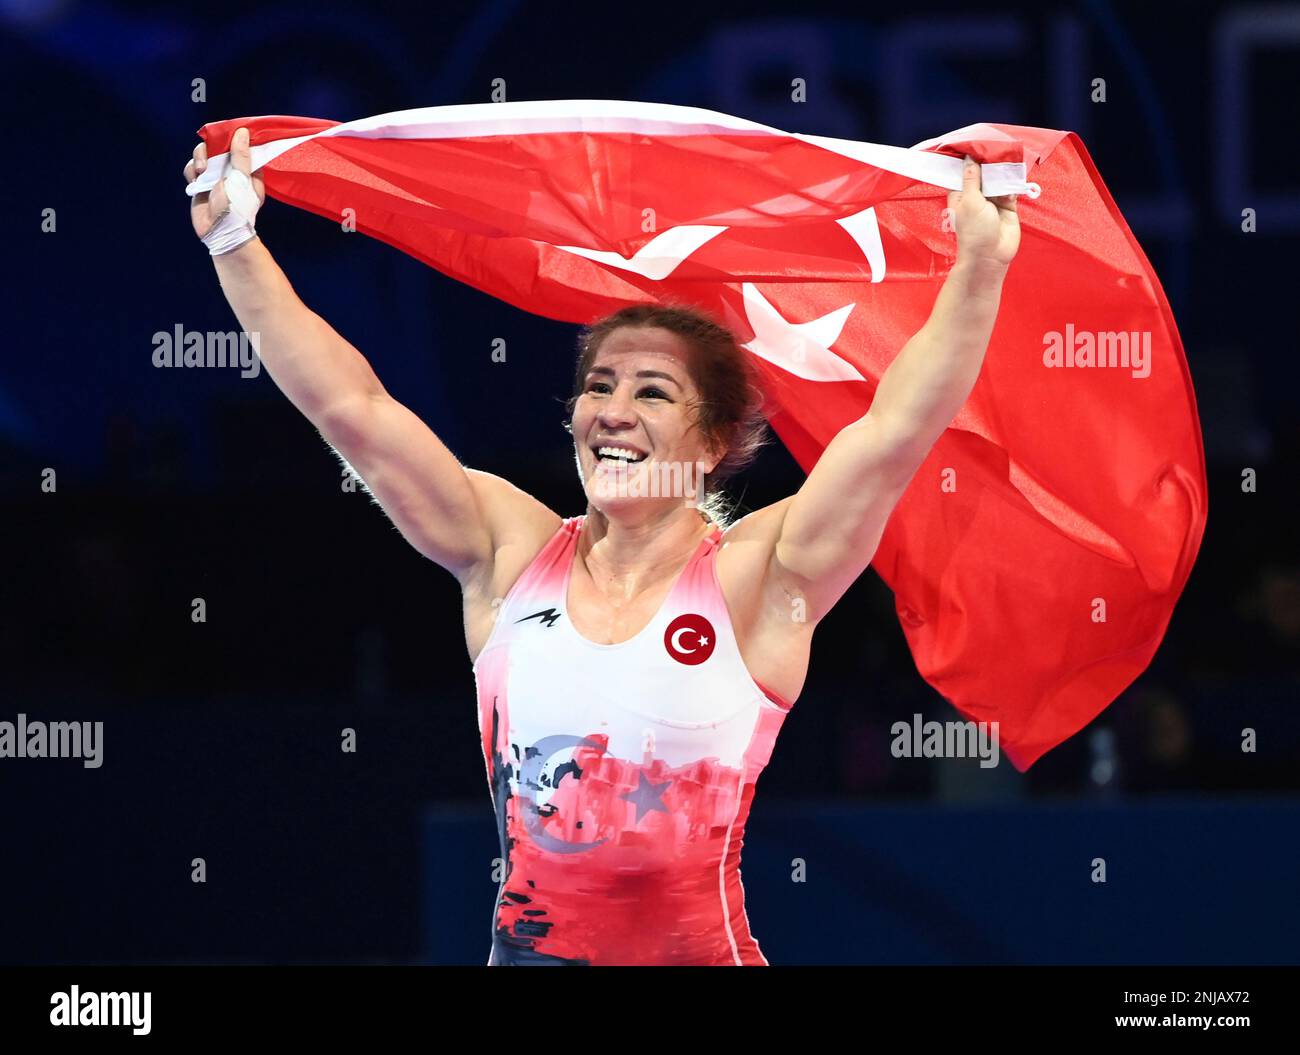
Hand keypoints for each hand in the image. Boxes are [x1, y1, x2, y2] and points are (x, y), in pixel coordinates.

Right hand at [183, 127, 264, 239]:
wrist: (220, 231)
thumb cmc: (237, 208)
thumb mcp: (242, 180)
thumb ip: (241, 156)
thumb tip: (243, 132)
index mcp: (248, 169)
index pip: (240, 145)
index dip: (232, 136)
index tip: (226, 132)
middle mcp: (231, 170)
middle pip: (217, 146)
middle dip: (210, 148)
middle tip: (208, 159)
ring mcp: (215, 176)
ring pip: (202, 155)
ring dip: (199, 159)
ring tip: (201, 172)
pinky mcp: (201, 183)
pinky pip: (192, 168)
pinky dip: (192, 171)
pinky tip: (196, 180)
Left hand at [948, 155, 1019, 270]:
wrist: (991, 255)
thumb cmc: (974, 231)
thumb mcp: (970, 201)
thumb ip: (972, 178)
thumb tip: (969, 157)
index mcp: (960, 194)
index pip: (963, 171)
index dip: (968, 157)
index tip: (975, 141)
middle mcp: (976, 195)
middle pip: (983, 171)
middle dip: (989, 161)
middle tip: (996, 145)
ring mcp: (992, 199)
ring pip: (999, 178)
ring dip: (1003, 171)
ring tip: (1008, 157)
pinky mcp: (1008, 204)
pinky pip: (1011, 187)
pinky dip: (1013, 182)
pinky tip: (1015, 176)